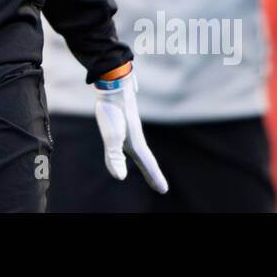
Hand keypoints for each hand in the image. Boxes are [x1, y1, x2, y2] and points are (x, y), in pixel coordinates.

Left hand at [94, 64, 168, 192]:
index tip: (163, 191)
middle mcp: (135, 137)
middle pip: (146, 160)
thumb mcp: (112, 136)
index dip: (154, 178)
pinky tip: (126, 147)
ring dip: (145, 162)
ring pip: (139, 151)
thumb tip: (120, 178)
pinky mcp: (122, 122)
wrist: (113, 85)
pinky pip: (130, 142)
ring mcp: (130, 129)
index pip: (147, 165)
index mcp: (135, 143)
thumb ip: (114, 157)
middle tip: (160, 188)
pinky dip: (131, 150)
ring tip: (148, 169)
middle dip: (152, 174)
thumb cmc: (113, 111)